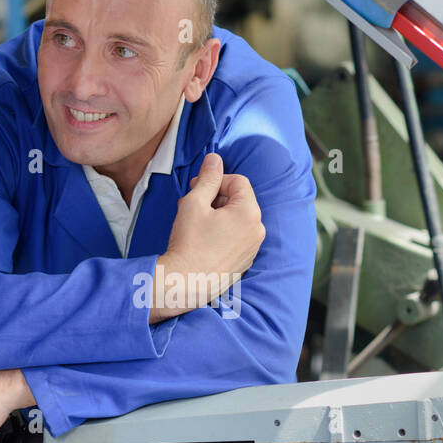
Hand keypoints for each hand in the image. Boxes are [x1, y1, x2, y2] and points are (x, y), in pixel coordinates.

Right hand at [152, 153, 263, 322]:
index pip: (238, 181)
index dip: (216, 181)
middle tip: (193, 205)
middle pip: (240, 200)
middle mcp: (257, 230)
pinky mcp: (245, 262)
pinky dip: (224, 233)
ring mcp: (253, 248)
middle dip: (217, 198)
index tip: (196, 189)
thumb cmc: (189, 243)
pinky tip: (204, 241)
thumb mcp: (194, 203)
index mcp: (249, 213)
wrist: (185, 283)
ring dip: (220, 215)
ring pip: (238, 220)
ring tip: (196, 224)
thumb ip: (207, 178)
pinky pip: (238, 238)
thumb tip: (215, 159)